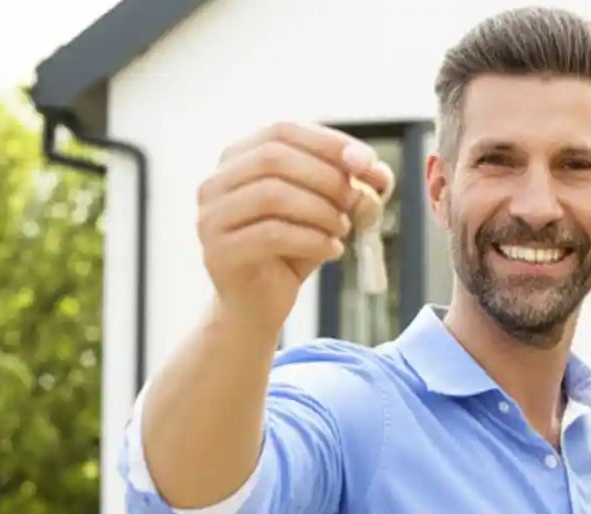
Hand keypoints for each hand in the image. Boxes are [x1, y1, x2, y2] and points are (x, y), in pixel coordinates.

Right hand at [196, 121, 394, 332]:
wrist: (259, 306)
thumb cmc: (291, 251)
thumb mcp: (323, 211)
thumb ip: (347, 188)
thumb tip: (379, 173)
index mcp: (238, 160)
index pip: (282, 130)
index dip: (328, 142)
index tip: (366, 162)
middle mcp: (216, 183)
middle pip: (274, 157)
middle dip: (326, 176)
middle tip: (356, 199)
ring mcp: (211, 217)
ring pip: (272, 194)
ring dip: (321, 209)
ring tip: (343, 227)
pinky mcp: (219, 252)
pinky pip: (271, 234)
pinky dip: (312, 239)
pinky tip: (332, 250)